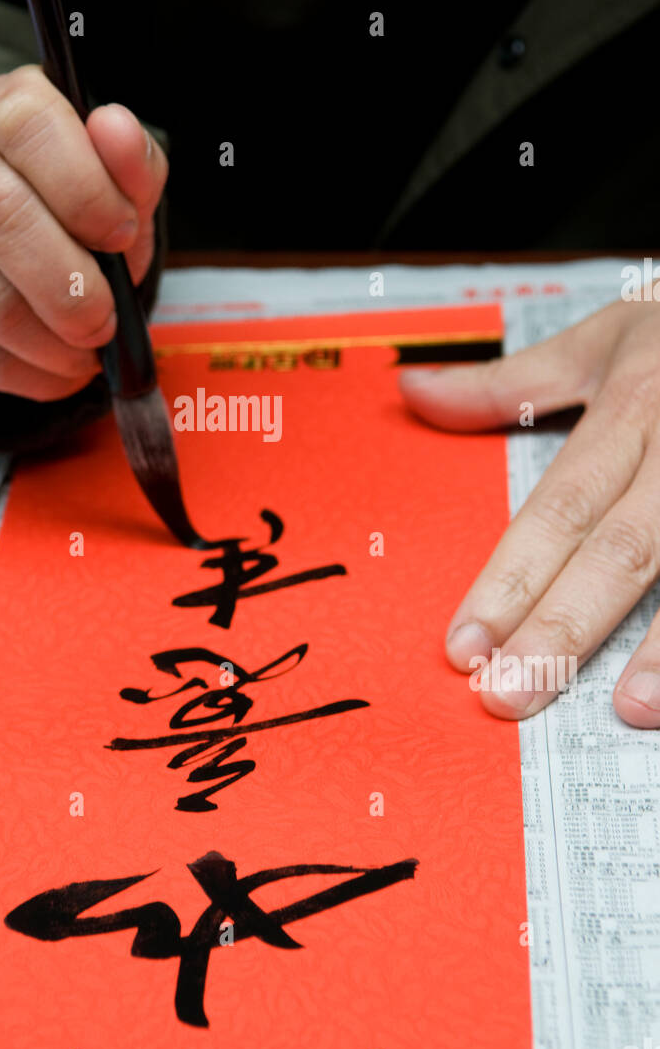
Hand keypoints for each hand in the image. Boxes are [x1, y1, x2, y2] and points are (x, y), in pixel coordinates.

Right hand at [0, 65, 166, 400]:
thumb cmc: (62, 201)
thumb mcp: (113, 178)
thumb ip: (130, 163)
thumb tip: (117, 129)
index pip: (31, 127)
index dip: (87, 190)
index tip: (122, 237)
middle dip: (68, 286)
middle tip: (104, 322)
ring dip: (50, 344)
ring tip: (85, 353)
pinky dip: (25, 374)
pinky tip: (54, 370)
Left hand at [399, 298, 659, 728]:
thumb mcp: (603, 339)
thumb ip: (509, 381)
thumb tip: (414, 392)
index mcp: (634, 406)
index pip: (560, 507)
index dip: (511, 578)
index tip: (464, 644)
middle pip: (622, 550)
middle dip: (563, 629)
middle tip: (510, 695)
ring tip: (627, 709)